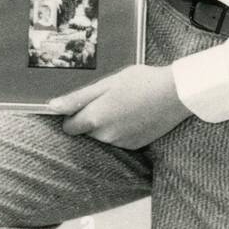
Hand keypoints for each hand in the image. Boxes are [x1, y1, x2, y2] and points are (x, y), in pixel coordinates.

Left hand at [48, 64, 189, 149]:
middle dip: (91, 119)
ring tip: (124, 106)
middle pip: (86, 132)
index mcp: (95, 119)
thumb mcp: (107, 84)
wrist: (175, 94)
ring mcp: (121, 143)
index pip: (68, 127)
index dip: (73, 114)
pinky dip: (121, 130)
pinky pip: (118, 140)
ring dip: (106, 125)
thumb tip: (52, 107)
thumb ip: (78, 98)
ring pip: (102, 137)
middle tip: (109, 100)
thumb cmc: (141, 82)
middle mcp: (105, 136)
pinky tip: (134, 115)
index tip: (83, 104)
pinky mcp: (135, 146)